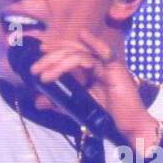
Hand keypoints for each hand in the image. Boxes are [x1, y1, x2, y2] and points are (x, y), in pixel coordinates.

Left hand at [28, 31, 161, 148]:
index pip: (68, 56)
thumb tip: (38, 101)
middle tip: (36, 69)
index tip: (37, 61)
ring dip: (60, 62)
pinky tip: (82, 34)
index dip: (52, 54)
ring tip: (45, 75)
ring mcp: (106, 66)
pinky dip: (94, 42)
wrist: (127, 127)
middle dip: (51, 58)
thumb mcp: (78, 108)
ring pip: (80, 55)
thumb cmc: (107, 117)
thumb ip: (59, 103)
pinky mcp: (116, 70)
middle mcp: (97, 65)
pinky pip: (104, 52)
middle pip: (71, 52)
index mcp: (88, 71)